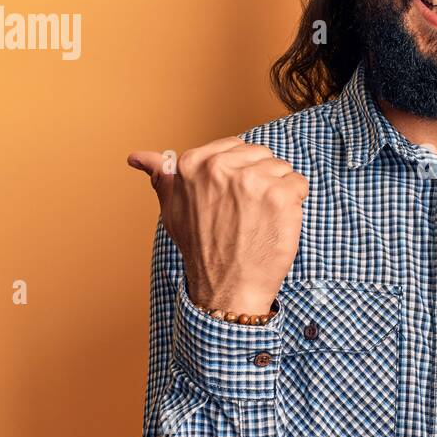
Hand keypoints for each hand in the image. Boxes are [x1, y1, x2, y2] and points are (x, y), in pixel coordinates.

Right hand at [127, 137, 308, 313]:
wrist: (227, 289)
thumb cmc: (202, 250)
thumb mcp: (172, 210)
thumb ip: (161, 178)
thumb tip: (137, 157)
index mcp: (192, 164)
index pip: (235, 146)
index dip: (241, 173)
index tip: (233, 199)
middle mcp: (221, 167)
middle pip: (261, 154)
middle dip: (261, 179)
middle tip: (247, 213)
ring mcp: (252, 180)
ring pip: (281, 168)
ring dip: (278, 191)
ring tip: (260, 219)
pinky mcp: (280, 195)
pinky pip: (299, 183)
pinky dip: (295, 203)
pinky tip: (276, 223)